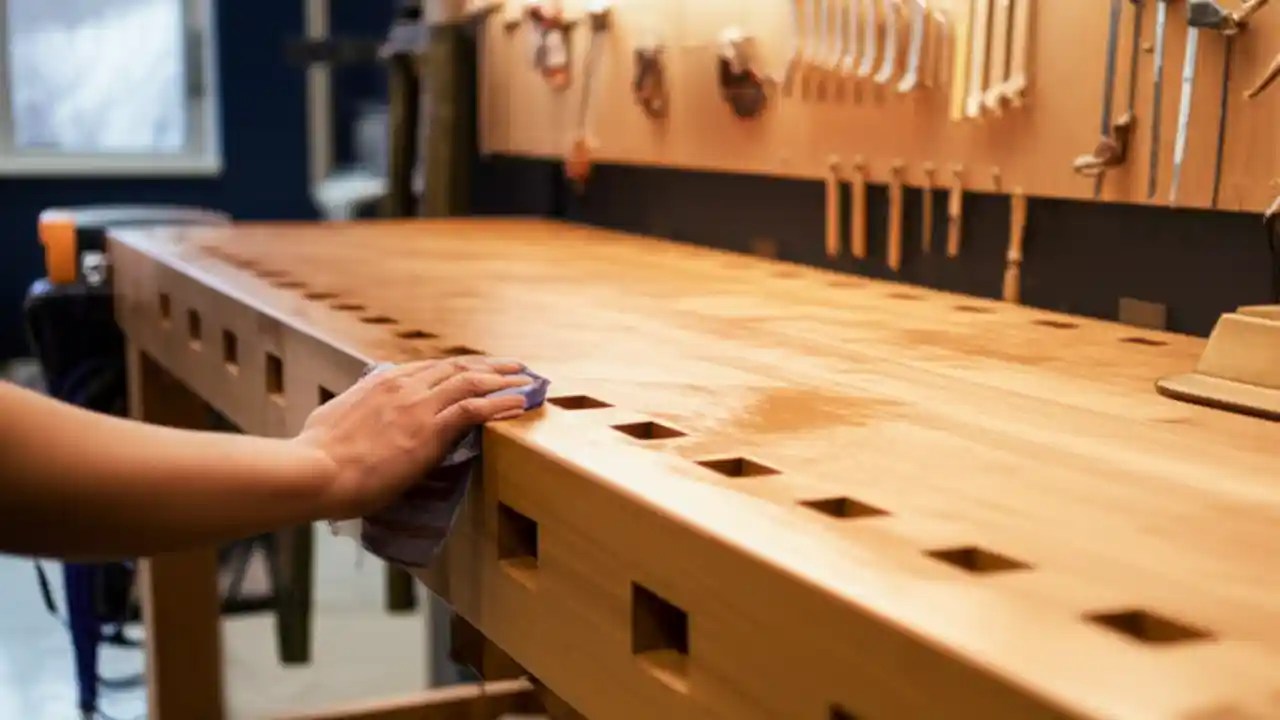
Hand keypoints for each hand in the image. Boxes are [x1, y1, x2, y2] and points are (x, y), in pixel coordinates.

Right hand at [293, 357, 532, 517]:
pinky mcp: (430, 430)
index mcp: (381, 382)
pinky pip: (475, 409)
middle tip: (514, 367)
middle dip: (489, 366)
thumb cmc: (316, 455)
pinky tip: (520, 403)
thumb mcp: (334, 418)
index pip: (429, 368)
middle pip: (457, 367)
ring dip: (504, 380)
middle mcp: (403, 386)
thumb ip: (355, 410)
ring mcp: (418, 406)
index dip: (458, 368)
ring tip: (528, 381)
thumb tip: (356, 414)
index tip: (476, 369)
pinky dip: (501, 404)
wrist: (315, 471)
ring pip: (471, 382)